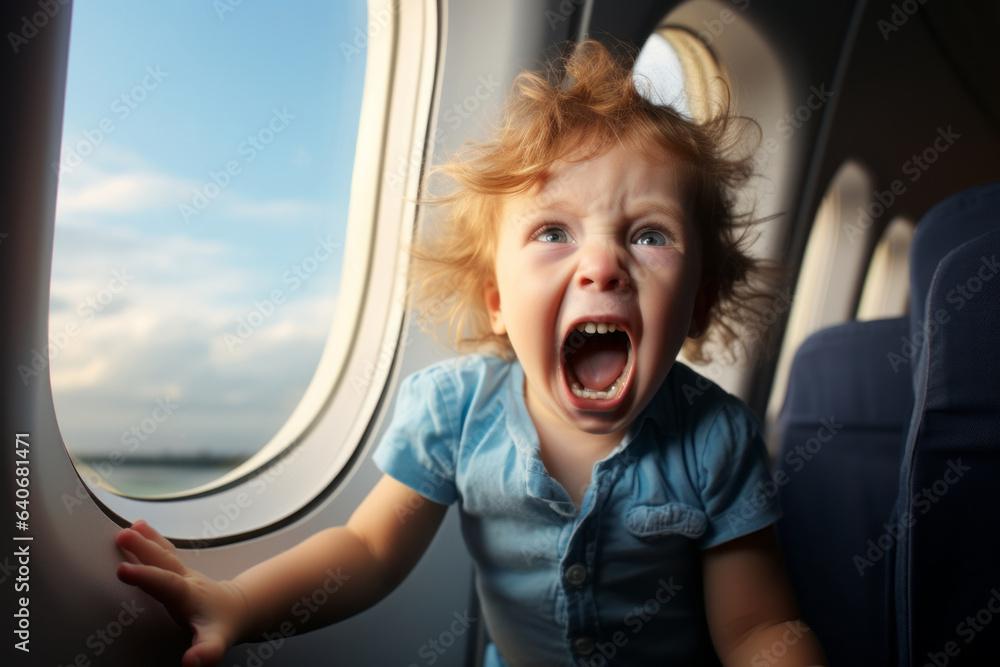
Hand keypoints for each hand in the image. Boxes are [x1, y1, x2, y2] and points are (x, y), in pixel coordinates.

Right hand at [116, 520, 248, 666]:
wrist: (237, 608)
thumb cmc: (223, 624)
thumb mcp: (216, 641)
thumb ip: (206, 651)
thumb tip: (192, 663)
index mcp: (189, 595)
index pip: (165, 583)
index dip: (145, 576)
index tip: (122, 570)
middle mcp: (184, 580)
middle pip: (163, 561)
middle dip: (144, 549)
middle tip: (123, 535)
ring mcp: (181, 573)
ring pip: (162, 553)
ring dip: (145, 540)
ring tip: (128, 528)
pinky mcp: (176, 571)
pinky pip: (162, 553)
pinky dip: (150, 540)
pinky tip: (138, 527)